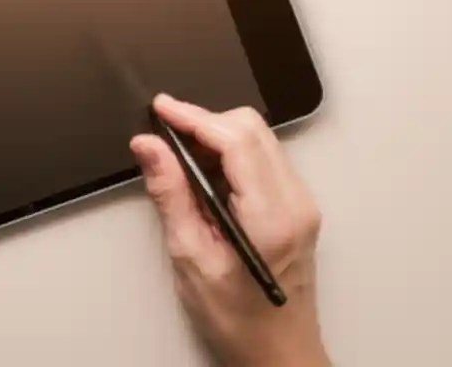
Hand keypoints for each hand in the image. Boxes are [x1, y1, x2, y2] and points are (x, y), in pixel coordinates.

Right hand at [130, 95, 327, 366]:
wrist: (278, 351)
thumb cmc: (239, 320)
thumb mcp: (192, 258)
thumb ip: (171, 196)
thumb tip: (150, 149)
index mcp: (270, 217)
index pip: (236, 140)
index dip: (195, 116)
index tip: (162, 109)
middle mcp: (295, 202)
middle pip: (252, 129)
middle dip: (205, 120)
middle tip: (165, 130)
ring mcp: (300, 202)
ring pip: (260, 138)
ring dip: (218, 134)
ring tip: (180, 154)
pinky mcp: (296, 205)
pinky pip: (265, 158)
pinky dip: (231, 152)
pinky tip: (205, 172)